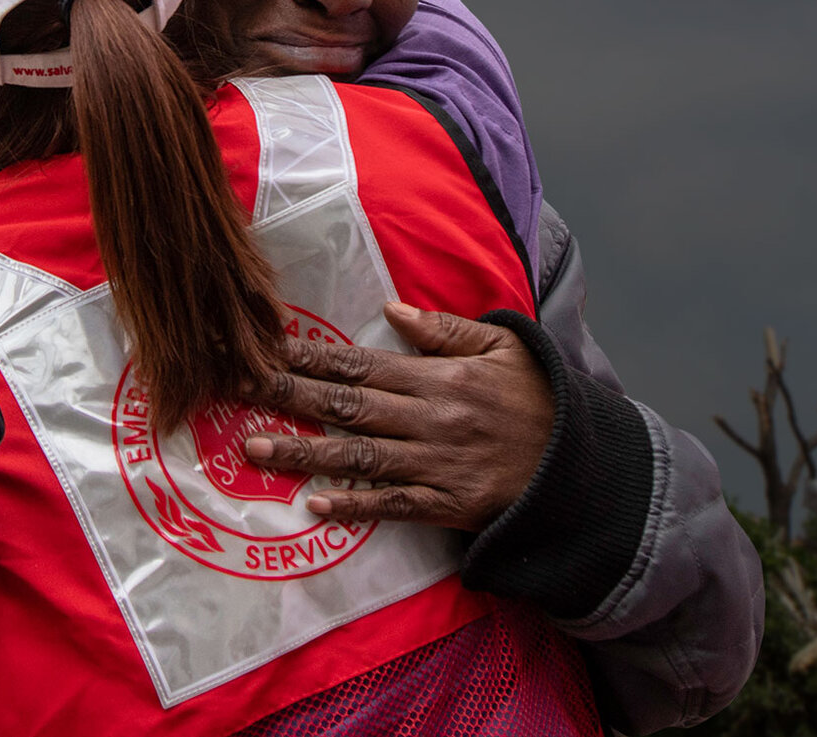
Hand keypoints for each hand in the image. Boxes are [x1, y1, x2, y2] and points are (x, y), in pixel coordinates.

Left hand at [244, 301, 552, 531]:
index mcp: (438, 376)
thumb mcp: (503, 346)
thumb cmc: (540, 398)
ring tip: (253, 449)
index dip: (307, 356)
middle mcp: (429, 417)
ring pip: (358, 457)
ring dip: (303, 453)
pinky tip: (315, 506)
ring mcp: (435, 463)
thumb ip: (446, 329)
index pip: (358, 361)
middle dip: (287, 396)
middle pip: (345, 404)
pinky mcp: (446, 503)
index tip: (263, 348)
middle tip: (236, 389)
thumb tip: (392, 310)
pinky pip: (393, 505)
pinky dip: (354, 507)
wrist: (580, 461)